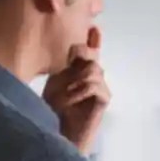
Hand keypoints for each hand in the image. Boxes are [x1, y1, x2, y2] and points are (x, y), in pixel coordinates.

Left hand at [43, 27, 109, 155]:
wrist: (61, 132)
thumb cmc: (55, 109)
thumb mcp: (56, 82)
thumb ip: (66, 67)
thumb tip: (76, 48)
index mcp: (79, 71)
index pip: (91, 50)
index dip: (93, 39)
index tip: (94, 28)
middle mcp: (92, 76)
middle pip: (92, 55)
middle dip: (80, 55)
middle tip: (68, 64)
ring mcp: (100, 87)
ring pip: (94, 69)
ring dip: (75, 80)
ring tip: (64, 94)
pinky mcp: (104, 99)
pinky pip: (95, 85)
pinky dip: (80, 91)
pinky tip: (72, 100)